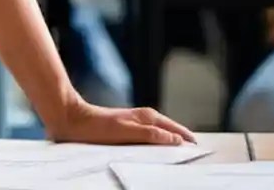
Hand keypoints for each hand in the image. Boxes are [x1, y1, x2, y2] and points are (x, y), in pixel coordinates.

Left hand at [49, 100, 194, 145]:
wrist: (72, 120)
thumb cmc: (96, 127)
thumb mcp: (126, 132)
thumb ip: (151, 134)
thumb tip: (176, 140)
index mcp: (148, 117)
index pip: (176, 130)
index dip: (188, 139)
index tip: (200, 150)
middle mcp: (144, 119)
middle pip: (171, 132)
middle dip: (183, 141)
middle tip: (196, 155)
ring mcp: (136, 124)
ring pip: (160, 135)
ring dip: (170, 144)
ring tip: (180, 157)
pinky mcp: (126, 130)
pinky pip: (148, 139)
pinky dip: (156, 146)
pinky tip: (155, 154)